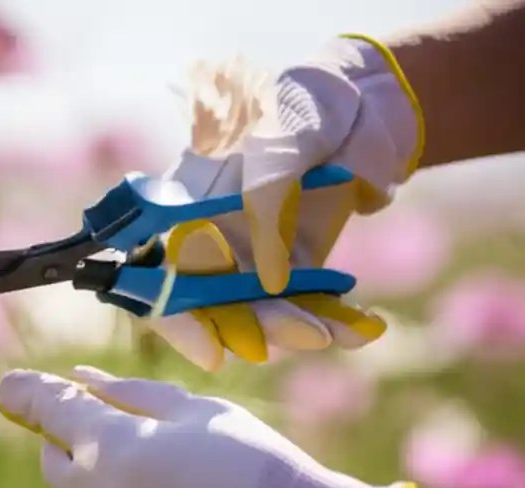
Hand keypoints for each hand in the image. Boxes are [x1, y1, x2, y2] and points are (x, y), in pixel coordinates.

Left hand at [0, 366, 415, 487]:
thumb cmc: (253, 464)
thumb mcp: (196, 411)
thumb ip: (129, 394)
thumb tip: (80, 380)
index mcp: (109, 443)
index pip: (48, 407)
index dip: (27, 392)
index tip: (8, 386)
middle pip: (54, 459)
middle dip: (75, 443)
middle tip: (126, 443)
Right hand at [147, 37, 421, 370]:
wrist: (366, 99)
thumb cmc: (302, 109)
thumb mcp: (277, 146)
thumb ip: (266, 205)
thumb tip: (269, 281)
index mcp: (180, 210)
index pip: (158, 278)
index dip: (177, 320)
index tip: (211, 350)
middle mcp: (209, 242)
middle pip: (211, 307)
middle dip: (250, 329)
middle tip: (296, 333)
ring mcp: (254, 258)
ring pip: (261, 314)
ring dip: (295, 329)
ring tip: (330, 331)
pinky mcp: (301, 267)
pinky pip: (310, 306)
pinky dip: (337, 322)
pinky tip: (363, 328)